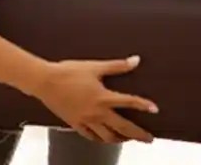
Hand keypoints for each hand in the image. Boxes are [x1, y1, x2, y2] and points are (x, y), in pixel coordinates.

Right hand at [32, 56, 157, 144]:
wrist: (45, 81)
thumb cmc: (69, 71)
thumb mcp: (95, 66)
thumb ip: (117, 66)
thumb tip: (136, 60)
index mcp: (103, 97)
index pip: (129, 103)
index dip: (144, 106)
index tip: (155, 110)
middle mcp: (97, 113)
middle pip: (122, 128)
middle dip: (138, 135)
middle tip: (148, 139)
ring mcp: (86, 121)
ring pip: (107, 137)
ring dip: (120, 139)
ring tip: (128, 139)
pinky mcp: (75, 124)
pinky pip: (90, 137)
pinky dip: (100, 139)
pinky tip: (104, 138)